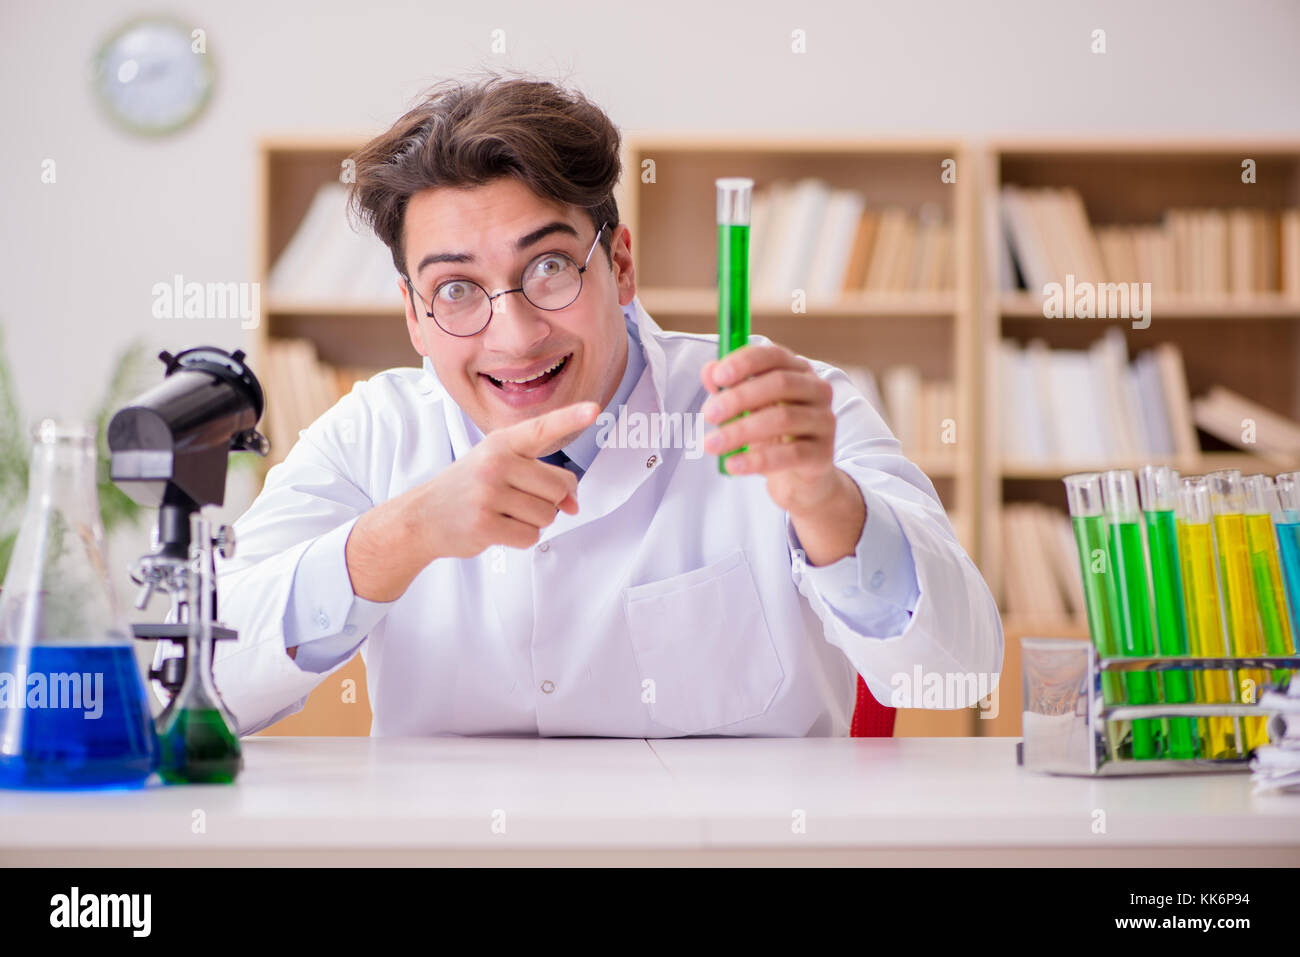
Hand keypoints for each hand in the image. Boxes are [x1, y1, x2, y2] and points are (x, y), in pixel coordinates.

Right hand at [344, 401, 598, 601]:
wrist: (423, 516)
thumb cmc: (469, 488)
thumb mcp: (500, 468)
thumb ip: (541, 478)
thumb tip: (574, 505)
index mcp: (501, 442)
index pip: (541, 428)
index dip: (570, 418)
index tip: (594, 409)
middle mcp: (495, 463)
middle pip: (558, 488)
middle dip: (549, 501)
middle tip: (519, 500)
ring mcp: (488, 493)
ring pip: (547, 515)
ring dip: (534, 521)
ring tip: (505, 513)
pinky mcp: (485, 524)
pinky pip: (530, 536)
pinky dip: (522, 537)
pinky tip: (499, 527)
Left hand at [700, 343, 839, 515]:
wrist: (798, 476)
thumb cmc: (770, 433)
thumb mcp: (747, 408)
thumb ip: (728, 387)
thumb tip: (709, 371)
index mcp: (797, 370)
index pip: (774, 355)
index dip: (745, 363)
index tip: (717, 377)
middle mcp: (817, 390)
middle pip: (780, 384)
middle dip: (739, 397)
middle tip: (708, 414)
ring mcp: (823, 421)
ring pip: (782, 419)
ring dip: (740, 431)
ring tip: (711, 444)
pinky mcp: (822, 453)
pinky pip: (789, 454)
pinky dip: (756, 460)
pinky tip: (732, 465)